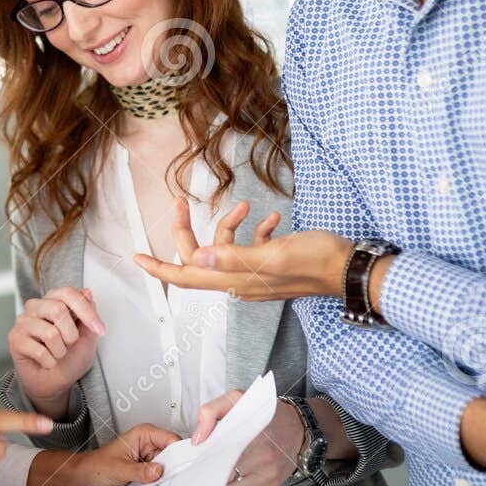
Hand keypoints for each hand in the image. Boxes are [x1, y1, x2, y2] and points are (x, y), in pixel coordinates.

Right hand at [8, 286, 104, 416]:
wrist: (55, 383)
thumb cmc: (70, 359)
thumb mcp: (88, 338)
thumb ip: (88, 315)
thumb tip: (87, 292)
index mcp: (54, 300)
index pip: (69, 293)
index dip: (86, 310)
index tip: (99, 329)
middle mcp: (36, 307)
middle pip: (57, 309)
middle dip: (71, 334)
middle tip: (71, 345)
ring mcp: (23, 322)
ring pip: (50, 333)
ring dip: (60, 351)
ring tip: (56, 354)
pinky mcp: (15, 339)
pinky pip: (39, 350)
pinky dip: (49, 361)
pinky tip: (46, 362)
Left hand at [25, 423, 180, 485]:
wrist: (81, 481)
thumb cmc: (94, 468)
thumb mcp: (118, 470)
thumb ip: (139, 471)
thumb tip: (159, 471)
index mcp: (144, 434)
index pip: (172, 440)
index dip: (181, 454)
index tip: (186, 469)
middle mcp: (149, 444)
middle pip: (173, 455)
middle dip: (175, 468)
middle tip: (177, 482)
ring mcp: (149, 458)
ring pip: (169, 468)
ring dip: (168, 478)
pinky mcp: (147, 471)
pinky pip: (161, 477)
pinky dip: (161, 484)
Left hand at [132, 197, 350, 300]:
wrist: (350, 269)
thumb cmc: (316, 260)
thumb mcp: (273, 254)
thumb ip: (233, 258)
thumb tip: (197, 258)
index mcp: (236, 281)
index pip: (187, 276)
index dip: (159, 268)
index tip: (136, 257)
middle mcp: (241, 282)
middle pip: (201, 257)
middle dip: (188, 230)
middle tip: (180, 203)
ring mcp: (256, 274)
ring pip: (227, 247)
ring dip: (232, 224)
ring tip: (249, 207)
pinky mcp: (272, 265)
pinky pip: (252, 246)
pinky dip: (257, 230)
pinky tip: (271, 218)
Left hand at [191, 390, 307, 485]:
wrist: (298, 427)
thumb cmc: (264, 414)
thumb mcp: (236, 399)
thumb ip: (211, 411)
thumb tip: (197, 439)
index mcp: (252, 433)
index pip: (218, 453)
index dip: (200, 460)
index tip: (188, 463)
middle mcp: (263, 457)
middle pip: (222, 476)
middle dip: (203, 477)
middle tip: (189, 476)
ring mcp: (268, 476)